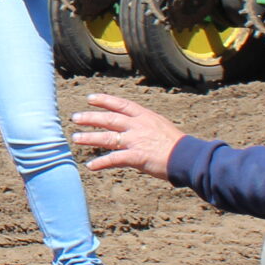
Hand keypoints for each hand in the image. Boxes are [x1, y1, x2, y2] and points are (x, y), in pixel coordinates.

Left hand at [69, 91, 188, 179]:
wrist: (188, 157)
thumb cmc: (177, 145)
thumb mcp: (160, 127)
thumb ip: (144, 126)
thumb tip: (133, 128)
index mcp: (145, 117)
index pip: (121, 104)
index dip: (104, 100)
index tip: (90, 98)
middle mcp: (138, 126)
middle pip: (109, 119)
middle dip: (91, 117)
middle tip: (75, 118)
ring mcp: (136, 141)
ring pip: (107, 138)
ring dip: (90, 138)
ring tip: (76, 138)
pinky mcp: (137, 157)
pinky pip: (114, 159)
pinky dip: (101, 163)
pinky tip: (91, 165)